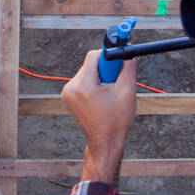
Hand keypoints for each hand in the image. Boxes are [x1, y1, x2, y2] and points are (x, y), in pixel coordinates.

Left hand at [61, 48, 136, 183]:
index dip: (108, 58)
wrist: (105, 141)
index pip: (94, 56)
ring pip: (86, 73)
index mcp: (84, 85)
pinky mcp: (67, 97)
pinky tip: (100, 99)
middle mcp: (71, 87)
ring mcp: (67, 93)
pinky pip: (82, 82)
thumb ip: (128, 67)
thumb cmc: (116, 120)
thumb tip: (127, 53)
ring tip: (107, 95)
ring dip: (99, 79)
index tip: (117, 64)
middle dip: (104, 71)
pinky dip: (92, 85)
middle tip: (113, 85)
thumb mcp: (127, 91)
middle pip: (90, 64)